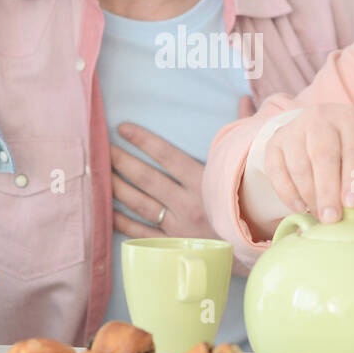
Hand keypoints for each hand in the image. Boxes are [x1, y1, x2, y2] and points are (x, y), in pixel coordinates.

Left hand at [109, 96, 254, 239]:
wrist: (255, 253)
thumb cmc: (252, 208)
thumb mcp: (249, 168)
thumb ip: (243, 131)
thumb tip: (244, 99)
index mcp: (204, 182)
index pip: (166, 155)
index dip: (143, 140)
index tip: (122, 128)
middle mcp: (187, 203)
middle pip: (146, 178)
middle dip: (121, 161)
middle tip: (100, 148)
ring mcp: (177, 228)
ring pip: (139, 203)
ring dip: (116, 187)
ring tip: (98, 173)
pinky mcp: (172, 248)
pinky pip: (140, 234)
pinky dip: (121, 222)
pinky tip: (106, 210)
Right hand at [263, 103, 353, 223]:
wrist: (316, 131)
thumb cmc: (346, 151)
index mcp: (350, 119)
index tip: (353, 204)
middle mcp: (320, 118)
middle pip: (322, 156)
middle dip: (328, 192)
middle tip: (331, 219)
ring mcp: (294, 128)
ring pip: (298, 166)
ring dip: (309, 196)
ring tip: (320, 217)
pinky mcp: (274, 142)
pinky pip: (276, 171)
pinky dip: (287, 193)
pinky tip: (300, 207)